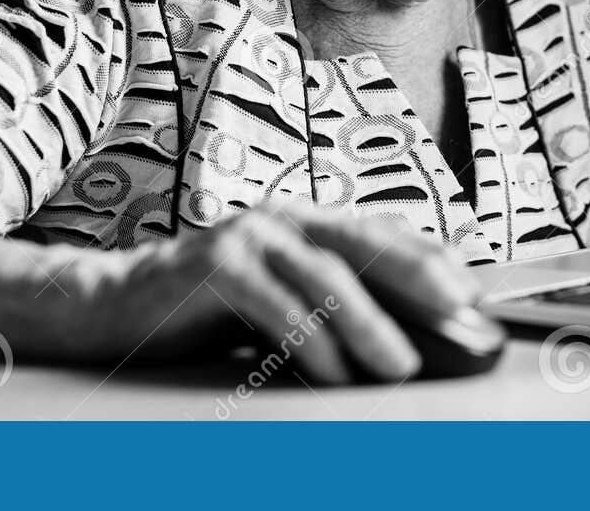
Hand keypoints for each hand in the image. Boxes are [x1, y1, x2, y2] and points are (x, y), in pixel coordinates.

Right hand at [93, 200, 479, 383]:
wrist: (118, 304)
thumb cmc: (208, 308)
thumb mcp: (282, 301)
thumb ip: (331, 308)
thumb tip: (407, 343)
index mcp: (304, 222)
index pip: (381, 232)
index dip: (430, 258)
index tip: (472, 293)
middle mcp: (282, 219)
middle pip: (365, 242)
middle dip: (419, 276)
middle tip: (459, 312)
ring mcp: (248, 236)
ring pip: (325, 276)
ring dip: (369, 323)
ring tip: (400, 364)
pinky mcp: (216, 263)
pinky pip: (275, 303)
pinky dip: (309, 339)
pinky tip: (333, 371)